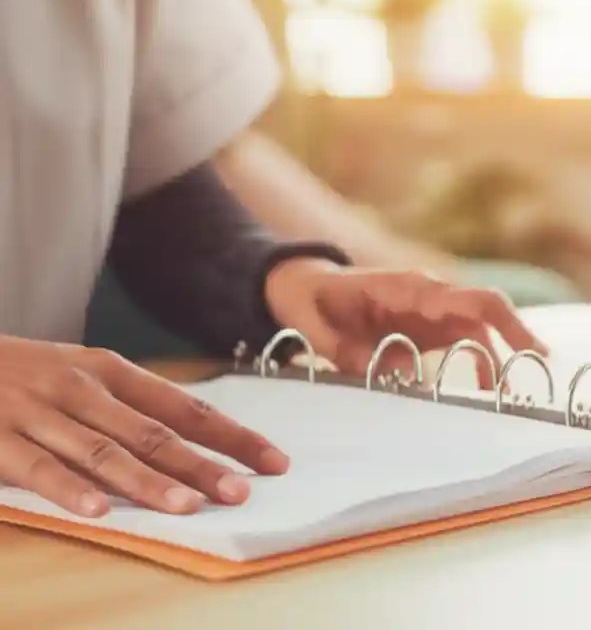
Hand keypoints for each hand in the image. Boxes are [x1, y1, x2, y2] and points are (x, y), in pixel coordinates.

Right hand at [0, 336, 288, 516]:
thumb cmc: (25, 373)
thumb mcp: (82, 376)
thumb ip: (132, 407)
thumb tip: (198, 440)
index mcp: (111, 371)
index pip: (185, 408)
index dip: (232, 435)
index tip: (274, 461)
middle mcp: (82, 389)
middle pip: (153, 433)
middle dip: (202, 464)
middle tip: (241, 491)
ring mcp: (39, 413)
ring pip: (103, 452)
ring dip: (148, 481)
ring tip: (187, 506)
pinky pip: (38, 468)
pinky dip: (69, 490)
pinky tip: (99, 511)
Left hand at [264, 259, 546, 386]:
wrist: (306, 288)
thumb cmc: (310, 299)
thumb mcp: (310, 320)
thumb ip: (339, 345)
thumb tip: (385, 371)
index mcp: (406, 287)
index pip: (464, 297)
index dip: (496, 318)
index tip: (519, 344)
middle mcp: (430, 295)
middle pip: (487, 308)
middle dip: (517, 334)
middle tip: (541, 364)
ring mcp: (433, 312)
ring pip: (482, 329)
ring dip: (499, 358)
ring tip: (509, 396)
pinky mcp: (430, 328)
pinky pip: (466, 342)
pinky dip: (482, 364)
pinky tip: (488, 390)